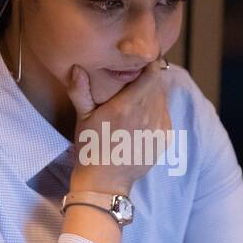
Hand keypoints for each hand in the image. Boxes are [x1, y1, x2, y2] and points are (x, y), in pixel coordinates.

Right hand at [66, 61, 170, 193]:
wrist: (106, 181)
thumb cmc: (91, 148)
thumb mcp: (82, 118)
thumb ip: (80, 91)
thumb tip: (77, 67)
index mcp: (127, 106)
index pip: (151, 73)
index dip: (148, 64)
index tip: (139, 61)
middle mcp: (147, 115)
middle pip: (158, 84)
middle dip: (148, 77)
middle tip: (134, 77)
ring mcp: (158, 127)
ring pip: (162, 98)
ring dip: (152, 93)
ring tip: (136, 97)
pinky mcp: (164, 138)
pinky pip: (165, 114)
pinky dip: (156, 109)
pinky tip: (141, 115)